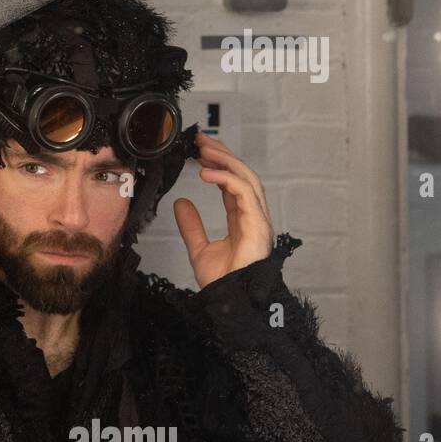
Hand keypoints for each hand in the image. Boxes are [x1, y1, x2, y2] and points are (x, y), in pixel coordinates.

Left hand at [172, 132, 274, 288]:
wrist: (230, 301)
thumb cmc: (222, 282)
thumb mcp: (199, 248)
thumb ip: (191, 225)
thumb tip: (181, 203)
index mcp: (242, 219)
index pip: (233, 183)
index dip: (218, 164)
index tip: (199, 150)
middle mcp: (254, 215)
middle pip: (242, 175)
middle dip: (223, 154)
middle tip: (200, 140)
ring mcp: (258, 219)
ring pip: (247, 178)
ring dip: (225, 161)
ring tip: (203, 150)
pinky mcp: (258, 224)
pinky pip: (244, 192)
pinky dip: (226, 179)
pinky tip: (207, 172)